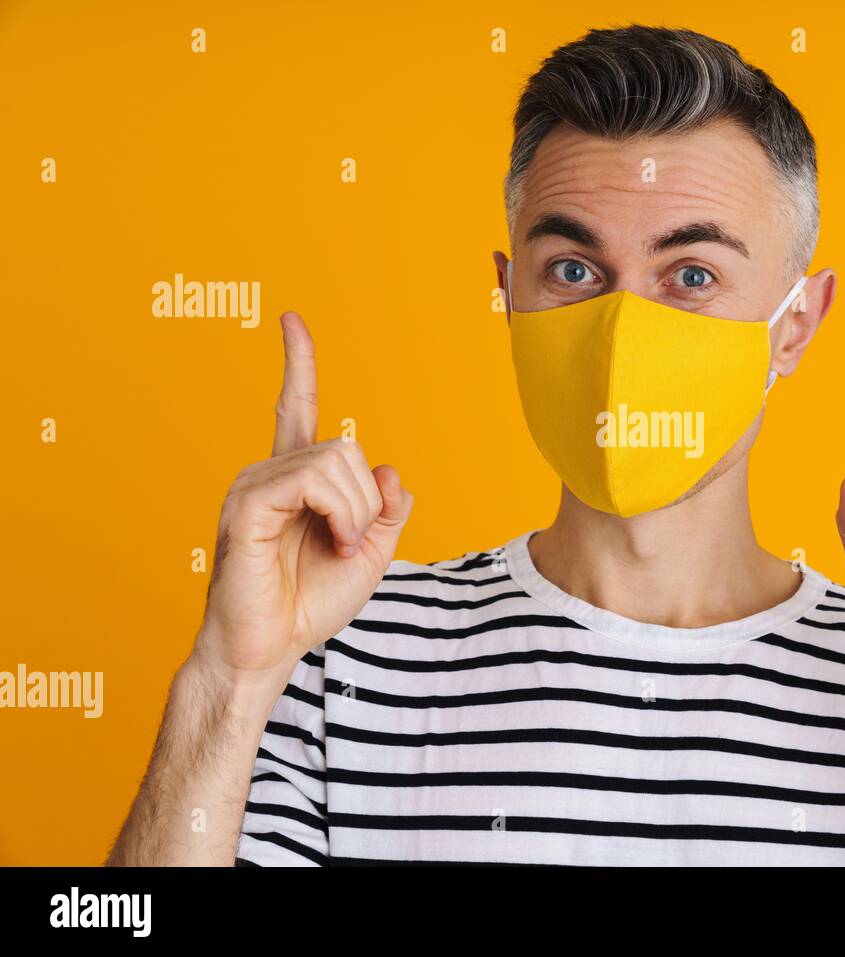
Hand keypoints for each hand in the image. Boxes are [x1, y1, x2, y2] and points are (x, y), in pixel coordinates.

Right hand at [197, 311, 413, 680]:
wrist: (272, 648)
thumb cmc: (311, 603)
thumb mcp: (373, 552)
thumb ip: (389, 508)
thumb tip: (389, 468)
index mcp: (295, 478)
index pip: (294, 407)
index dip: (297, 363)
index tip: (292, 320)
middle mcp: (269, 471)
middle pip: (347, 446)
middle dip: (368, 499)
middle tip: (350, 543)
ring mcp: (253, 485)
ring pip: (336, 460)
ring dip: (356, 511)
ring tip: (337, 547)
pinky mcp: (247, 505)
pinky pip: (312, 481)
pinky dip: (339, 513)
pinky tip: (330, 542)